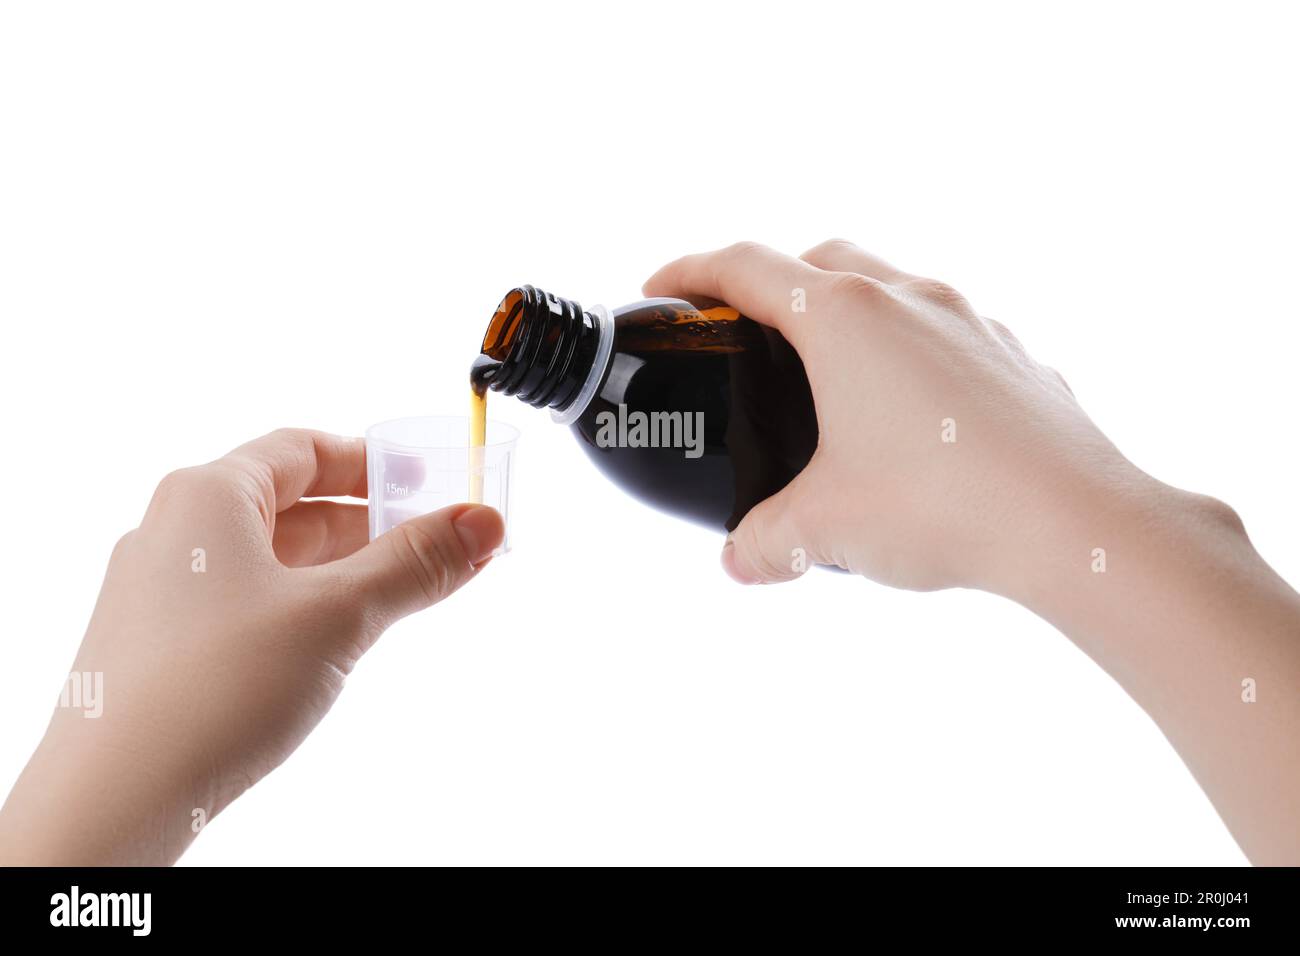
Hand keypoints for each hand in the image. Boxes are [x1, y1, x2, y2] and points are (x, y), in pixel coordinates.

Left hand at [0, 428, 503, 864]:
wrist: (116, 798)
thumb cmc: (216, 687)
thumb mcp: (339, 615)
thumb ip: (415, 564)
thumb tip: (484, 522)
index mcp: (207, 495)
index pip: (303, 449)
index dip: (373, 462)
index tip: (427, 481)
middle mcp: (176, 531)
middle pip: (292, 504)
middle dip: (371, 523)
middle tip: (435, 544)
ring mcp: (164, 591)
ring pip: (273, 559)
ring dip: (345, 570)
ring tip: (406, 593)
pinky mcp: (164, 646)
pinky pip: (250, 602)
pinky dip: (306, 607)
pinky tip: (341, 639)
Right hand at [648, 241, 1299, 864]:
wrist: (1077, 524)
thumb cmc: (945, 506)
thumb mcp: (827, 529)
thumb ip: (766, 541)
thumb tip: (743, 558)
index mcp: (845, 318)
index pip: (745, 268)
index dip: (690, 276)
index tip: (661, 293)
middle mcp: (909, 299)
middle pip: (820, 261)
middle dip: (771, 286)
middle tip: (744, 335)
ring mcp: (972, 321)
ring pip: (890, 289)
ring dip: (848, 316)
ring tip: (828, 384)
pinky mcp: (1015, 357)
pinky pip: (946, 334)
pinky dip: (909, 355)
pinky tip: (908, 421)